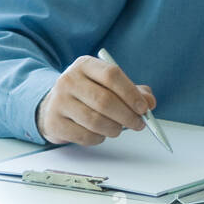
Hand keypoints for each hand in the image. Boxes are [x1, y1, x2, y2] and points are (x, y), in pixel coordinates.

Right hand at [37, 55, 156, 145]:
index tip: (143, 108)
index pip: (111, 74)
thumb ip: (133, 91)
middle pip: (104, 100)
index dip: (131, 93)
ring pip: (95, 121)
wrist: (53, 105)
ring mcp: (59, 101)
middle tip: (139, 124)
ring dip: (114, 129)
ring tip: (118, 129)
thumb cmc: (88, 94)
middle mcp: (69, 80)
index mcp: (85, 64)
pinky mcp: (54, 123)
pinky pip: (84, 136)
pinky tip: (101, 134)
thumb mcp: (109, 85)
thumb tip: (149, 103)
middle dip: (127, 116)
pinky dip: (99, 138)